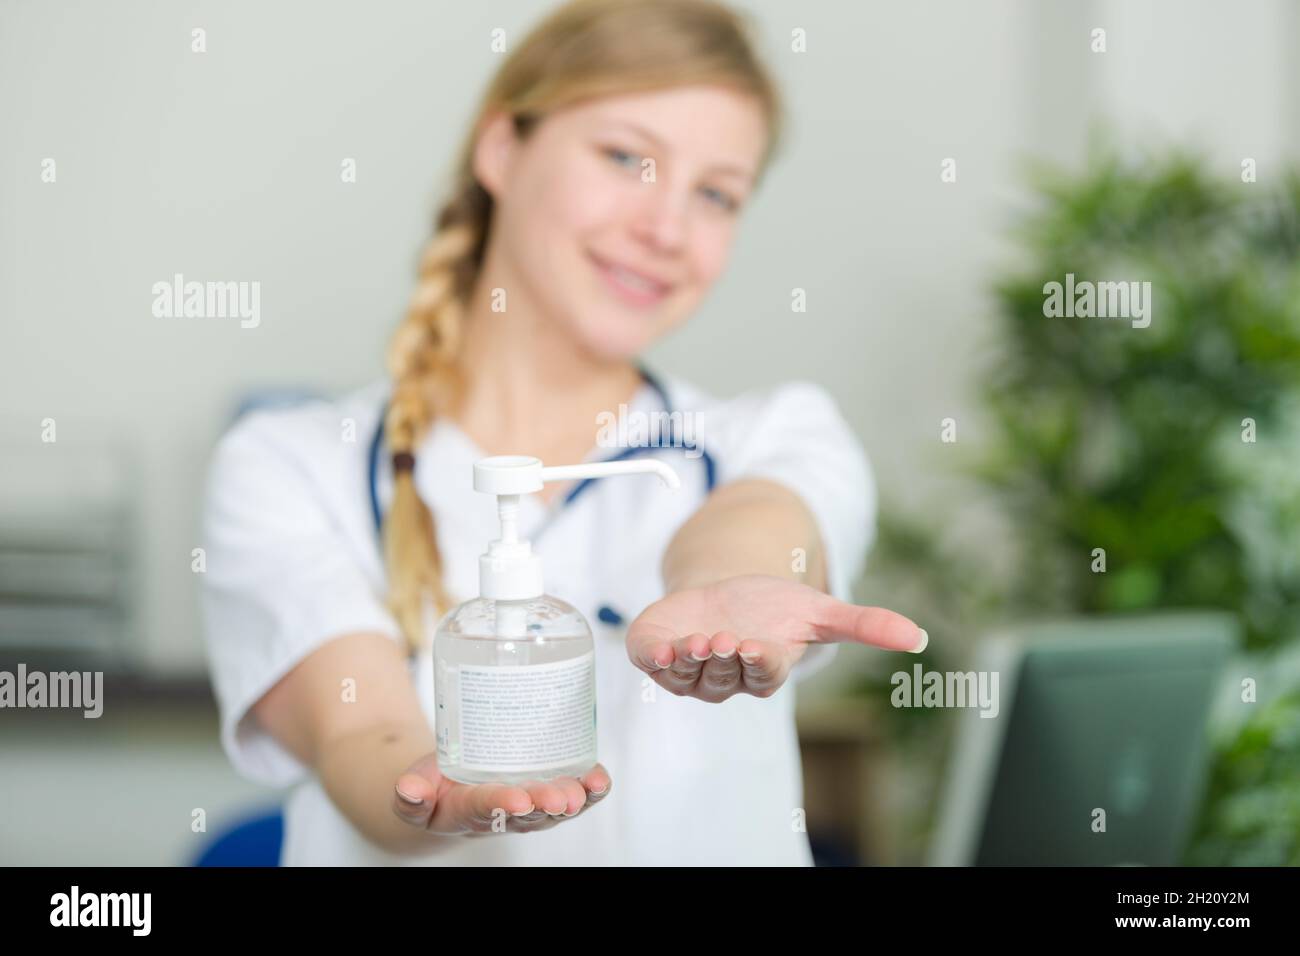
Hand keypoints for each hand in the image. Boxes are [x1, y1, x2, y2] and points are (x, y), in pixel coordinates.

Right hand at [392, 753, 611, 835]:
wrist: (451, 789)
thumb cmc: (435, 783)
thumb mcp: (416, 787)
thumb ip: (411, 795)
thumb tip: (406, 789)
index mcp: (468, 811)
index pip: (486, 808)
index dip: (502, 804)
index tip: (518, 799)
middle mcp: (505, 813)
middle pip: (529, 813)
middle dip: (547, 804)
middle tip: (560, 798)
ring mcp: (531, 804)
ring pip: (556, 807)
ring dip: (576, 798)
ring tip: (589, 786)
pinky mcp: (550, 789)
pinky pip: (575, 795)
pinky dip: (591, 789)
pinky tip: (601, 779)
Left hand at [626, 573, 925, 702]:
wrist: (722, 592)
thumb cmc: (774, 609)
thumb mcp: (820, 611)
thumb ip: (865, 625)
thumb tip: (920, 638)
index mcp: (764, 671)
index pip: (764, 675)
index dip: (759, 665)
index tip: (757, 647)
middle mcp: (725, 679)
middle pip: (724, 677)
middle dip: (723, 659)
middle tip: (723, 640)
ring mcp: (688, 672)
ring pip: (689, 676)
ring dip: (691, 660)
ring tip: (695, 640)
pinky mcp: (657, 655)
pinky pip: (653, 665)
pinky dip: (655, 658)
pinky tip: (663, 647)